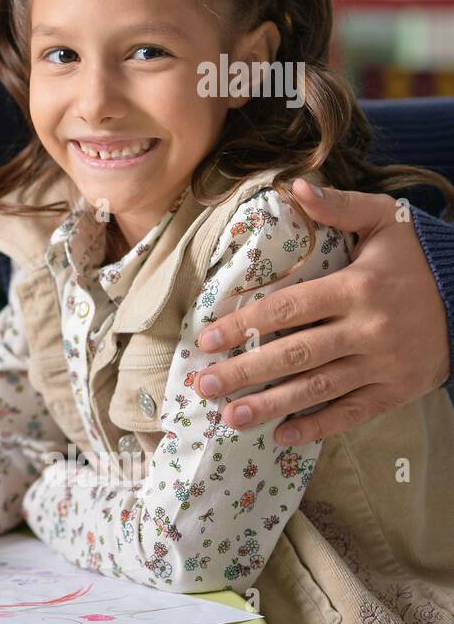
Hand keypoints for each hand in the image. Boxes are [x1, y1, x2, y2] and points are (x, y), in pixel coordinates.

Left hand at [196, 179, 450, 446]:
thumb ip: (339, 206)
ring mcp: (383, 365)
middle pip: (295, 354)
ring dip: (271, 405)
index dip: (245, 324)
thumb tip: (294, 187)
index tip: (206, 338)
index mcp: (357, 287)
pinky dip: (318, 427)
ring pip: (319, 389)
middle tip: (204, 387)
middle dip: (245, 372)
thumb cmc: (418, 258)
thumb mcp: (385, 220)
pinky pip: (353, 413)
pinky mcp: (397, 390)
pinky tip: (282, 437)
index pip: (289, 307)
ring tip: (231, 418)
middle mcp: (368, 330)